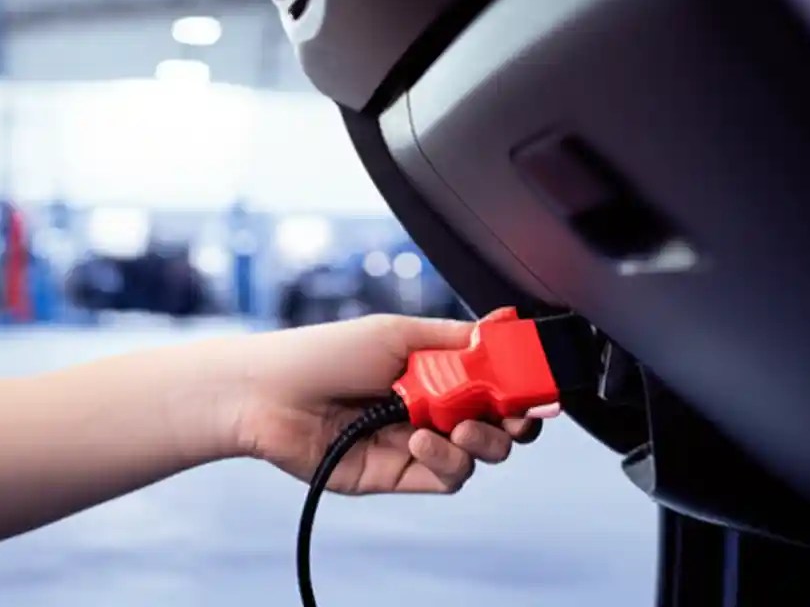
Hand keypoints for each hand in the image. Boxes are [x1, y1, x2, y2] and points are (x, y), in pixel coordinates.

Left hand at [235, 315, 542, 494]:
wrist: (268, 394)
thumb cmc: (321, 354)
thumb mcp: (395, 332)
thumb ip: (453, 339)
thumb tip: (501, 330)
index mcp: (430, 367)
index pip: (493, 380)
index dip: (521, 386)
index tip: (540, 386)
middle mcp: (428, 406)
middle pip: (496, 423)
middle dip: (514, 422)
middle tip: (514, 416)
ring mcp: (414, 442)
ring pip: (476, 455)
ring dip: (479, 442)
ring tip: (455, 426)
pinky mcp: (397, 475)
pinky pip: (445, 478)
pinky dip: (444, 461)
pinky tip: (419, 440)